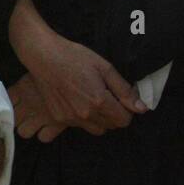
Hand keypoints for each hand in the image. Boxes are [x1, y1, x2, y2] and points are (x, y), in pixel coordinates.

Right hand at [8, 0, 146, 134]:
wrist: (42, 55)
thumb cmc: (73, 56)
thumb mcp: (104, 67)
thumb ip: (124, 90)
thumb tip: (141, 108)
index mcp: (99, 101)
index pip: (124, 120)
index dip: (126, 110)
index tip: (119, 98)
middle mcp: (86, 114)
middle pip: (111, 126)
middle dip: (113, 114)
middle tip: (105, 96)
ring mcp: (71, 118)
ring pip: (96, 129)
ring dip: (99, 119)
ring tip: (91, 100)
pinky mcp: (58, 117)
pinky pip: (79, 125)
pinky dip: (82, 117)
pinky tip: (76, 100)